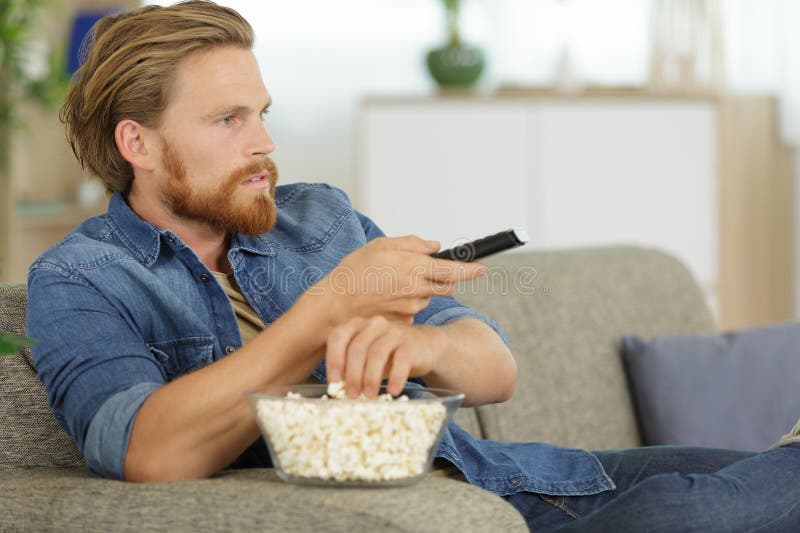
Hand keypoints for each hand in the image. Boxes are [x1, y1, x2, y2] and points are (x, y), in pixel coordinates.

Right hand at [310, 235, 485, 326]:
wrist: (336, 305)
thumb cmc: (354, 272)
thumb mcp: (380, 245)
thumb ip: (411, 243)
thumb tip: (433, 246)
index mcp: (414, 267)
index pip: (453, 270)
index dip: (470, 269)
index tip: (481, 268)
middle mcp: (417, 289)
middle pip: (446, 286)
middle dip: (443, 279)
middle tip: (422, 273)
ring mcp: (412, 308)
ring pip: (428, 297)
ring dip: (419, 291)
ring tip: (391, 285)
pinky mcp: (405, 321)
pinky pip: (414, 310)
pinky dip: (406, 304)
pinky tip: (386, 299)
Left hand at [325, 315, 449, 396]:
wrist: (425, 346)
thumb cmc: (389, 354)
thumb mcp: (367, 356)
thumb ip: (351, 366)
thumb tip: (335, 389)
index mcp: (357, 325)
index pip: (338, 336)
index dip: (333, 358)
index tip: (334, 380)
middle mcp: (374, 324)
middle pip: (357, 347)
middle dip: (353, 374)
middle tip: (352, 394)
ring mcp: (394, 332)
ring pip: (377, 353)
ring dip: (371, 377)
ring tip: (370, 395)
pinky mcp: (411, 343)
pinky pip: (401, 360)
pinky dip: (395, 377)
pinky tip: (392, 391)